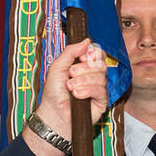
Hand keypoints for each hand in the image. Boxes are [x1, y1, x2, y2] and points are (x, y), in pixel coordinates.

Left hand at [24, 40, 109, 155]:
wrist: (53, 114)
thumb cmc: (54, 93)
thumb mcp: (57, 67)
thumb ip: (70, 51)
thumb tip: (87, 40)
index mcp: (83, 66)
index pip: (97, 53)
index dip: (91, 53)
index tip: (80, 58)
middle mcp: (92, 76)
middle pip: (100, 63)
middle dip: (84, 68)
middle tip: (71, 75)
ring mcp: (98, 88)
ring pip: (101, 76)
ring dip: (83, 81)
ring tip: (71, 88)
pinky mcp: (102, 101)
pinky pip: (101, 90)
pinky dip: (88, 90)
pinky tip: (77, 96)